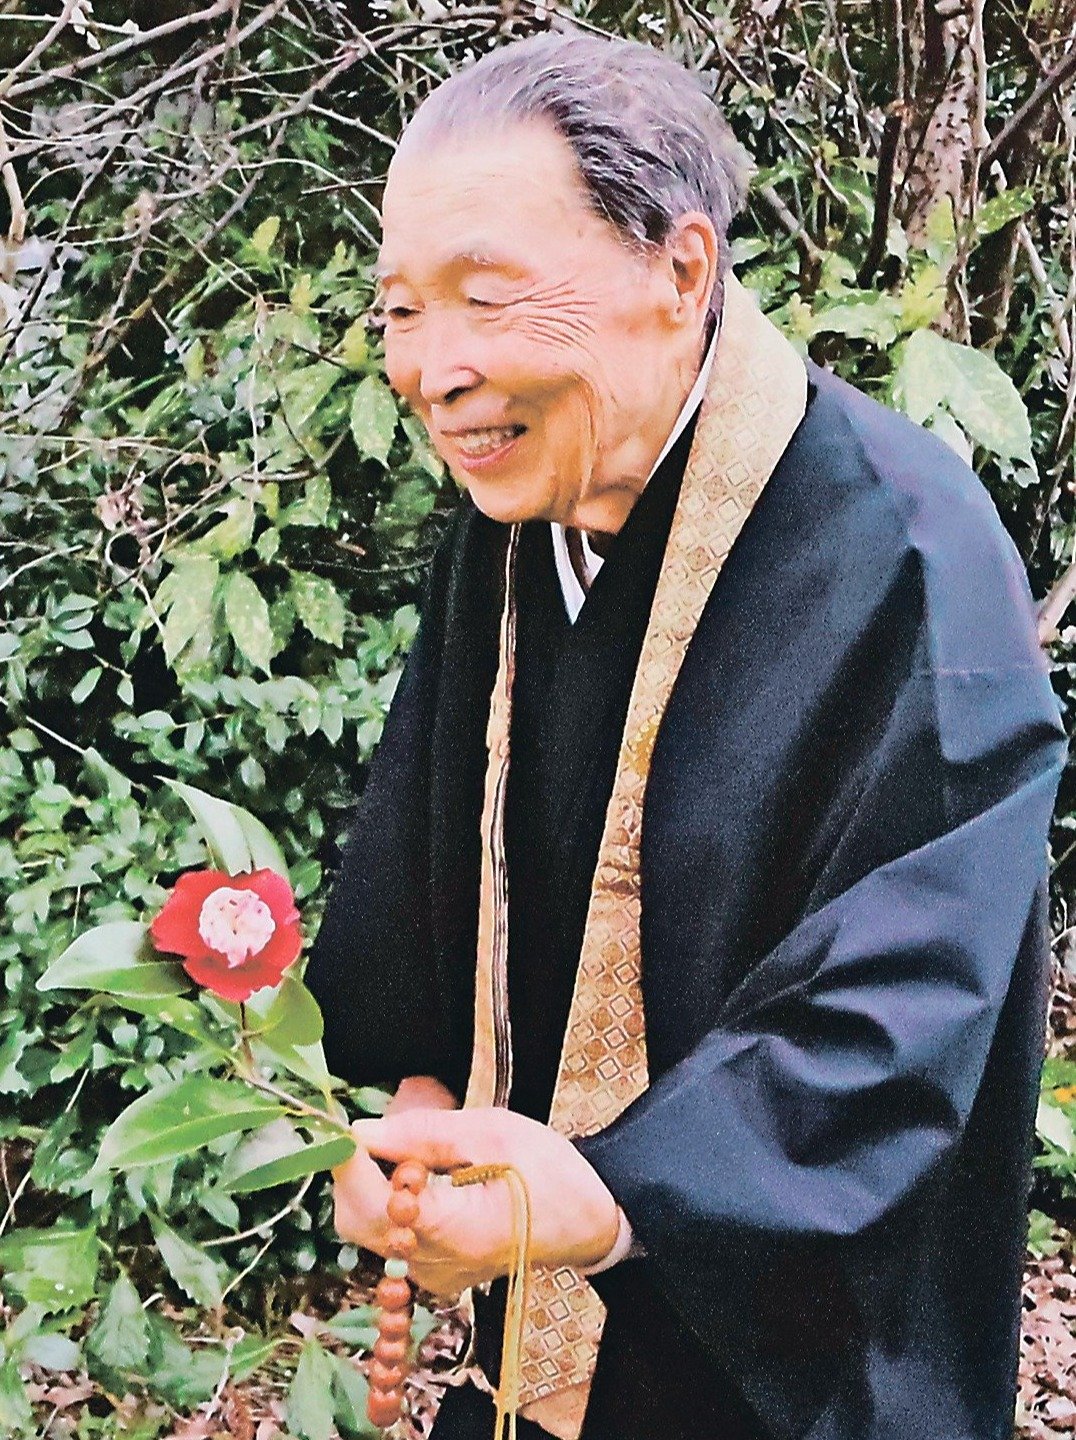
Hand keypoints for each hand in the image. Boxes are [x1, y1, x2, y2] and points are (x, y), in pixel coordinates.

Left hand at [331, 1107, 619, 1296]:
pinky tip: (421, 1174)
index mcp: (455, 1230)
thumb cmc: (550, 1172)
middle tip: (379, 1129)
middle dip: (355, 1171)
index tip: (343, 1125)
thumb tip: (363, 1130)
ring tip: (409, 1148)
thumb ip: (425, 1133)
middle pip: (359, 1220)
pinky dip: (391, 1201)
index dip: (349, 1162)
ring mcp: (433, 1274)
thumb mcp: (495, 1132)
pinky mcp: (435, 1273)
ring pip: (369, 1229)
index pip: (373, 1201)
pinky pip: (391, 1236)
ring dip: (371, 1184)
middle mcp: (436, 1263)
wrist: (588, 1220)